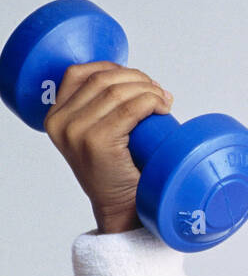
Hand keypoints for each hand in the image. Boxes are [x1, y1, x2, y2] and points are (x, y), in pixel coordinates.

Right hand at [43, 61, 173, 233]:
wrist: (122, 206)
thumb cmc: (118, 169)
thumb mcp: (98, 132)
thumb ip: (102, 107)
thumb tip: (137, 80)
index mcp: (56, 116)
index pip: (81, 72)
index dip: (116, 69)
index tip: (140, 80)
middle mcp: (60, 122)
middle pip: (104, 79)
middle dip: (139, 79)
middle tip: (161, 94)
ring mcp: (76, 132)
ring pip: (118, 91)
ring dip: (149, 90)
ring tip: (164, 102)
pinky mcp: (97, 142)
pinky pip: (130, 109)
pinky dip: (151, 101)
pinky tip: (162, 108)